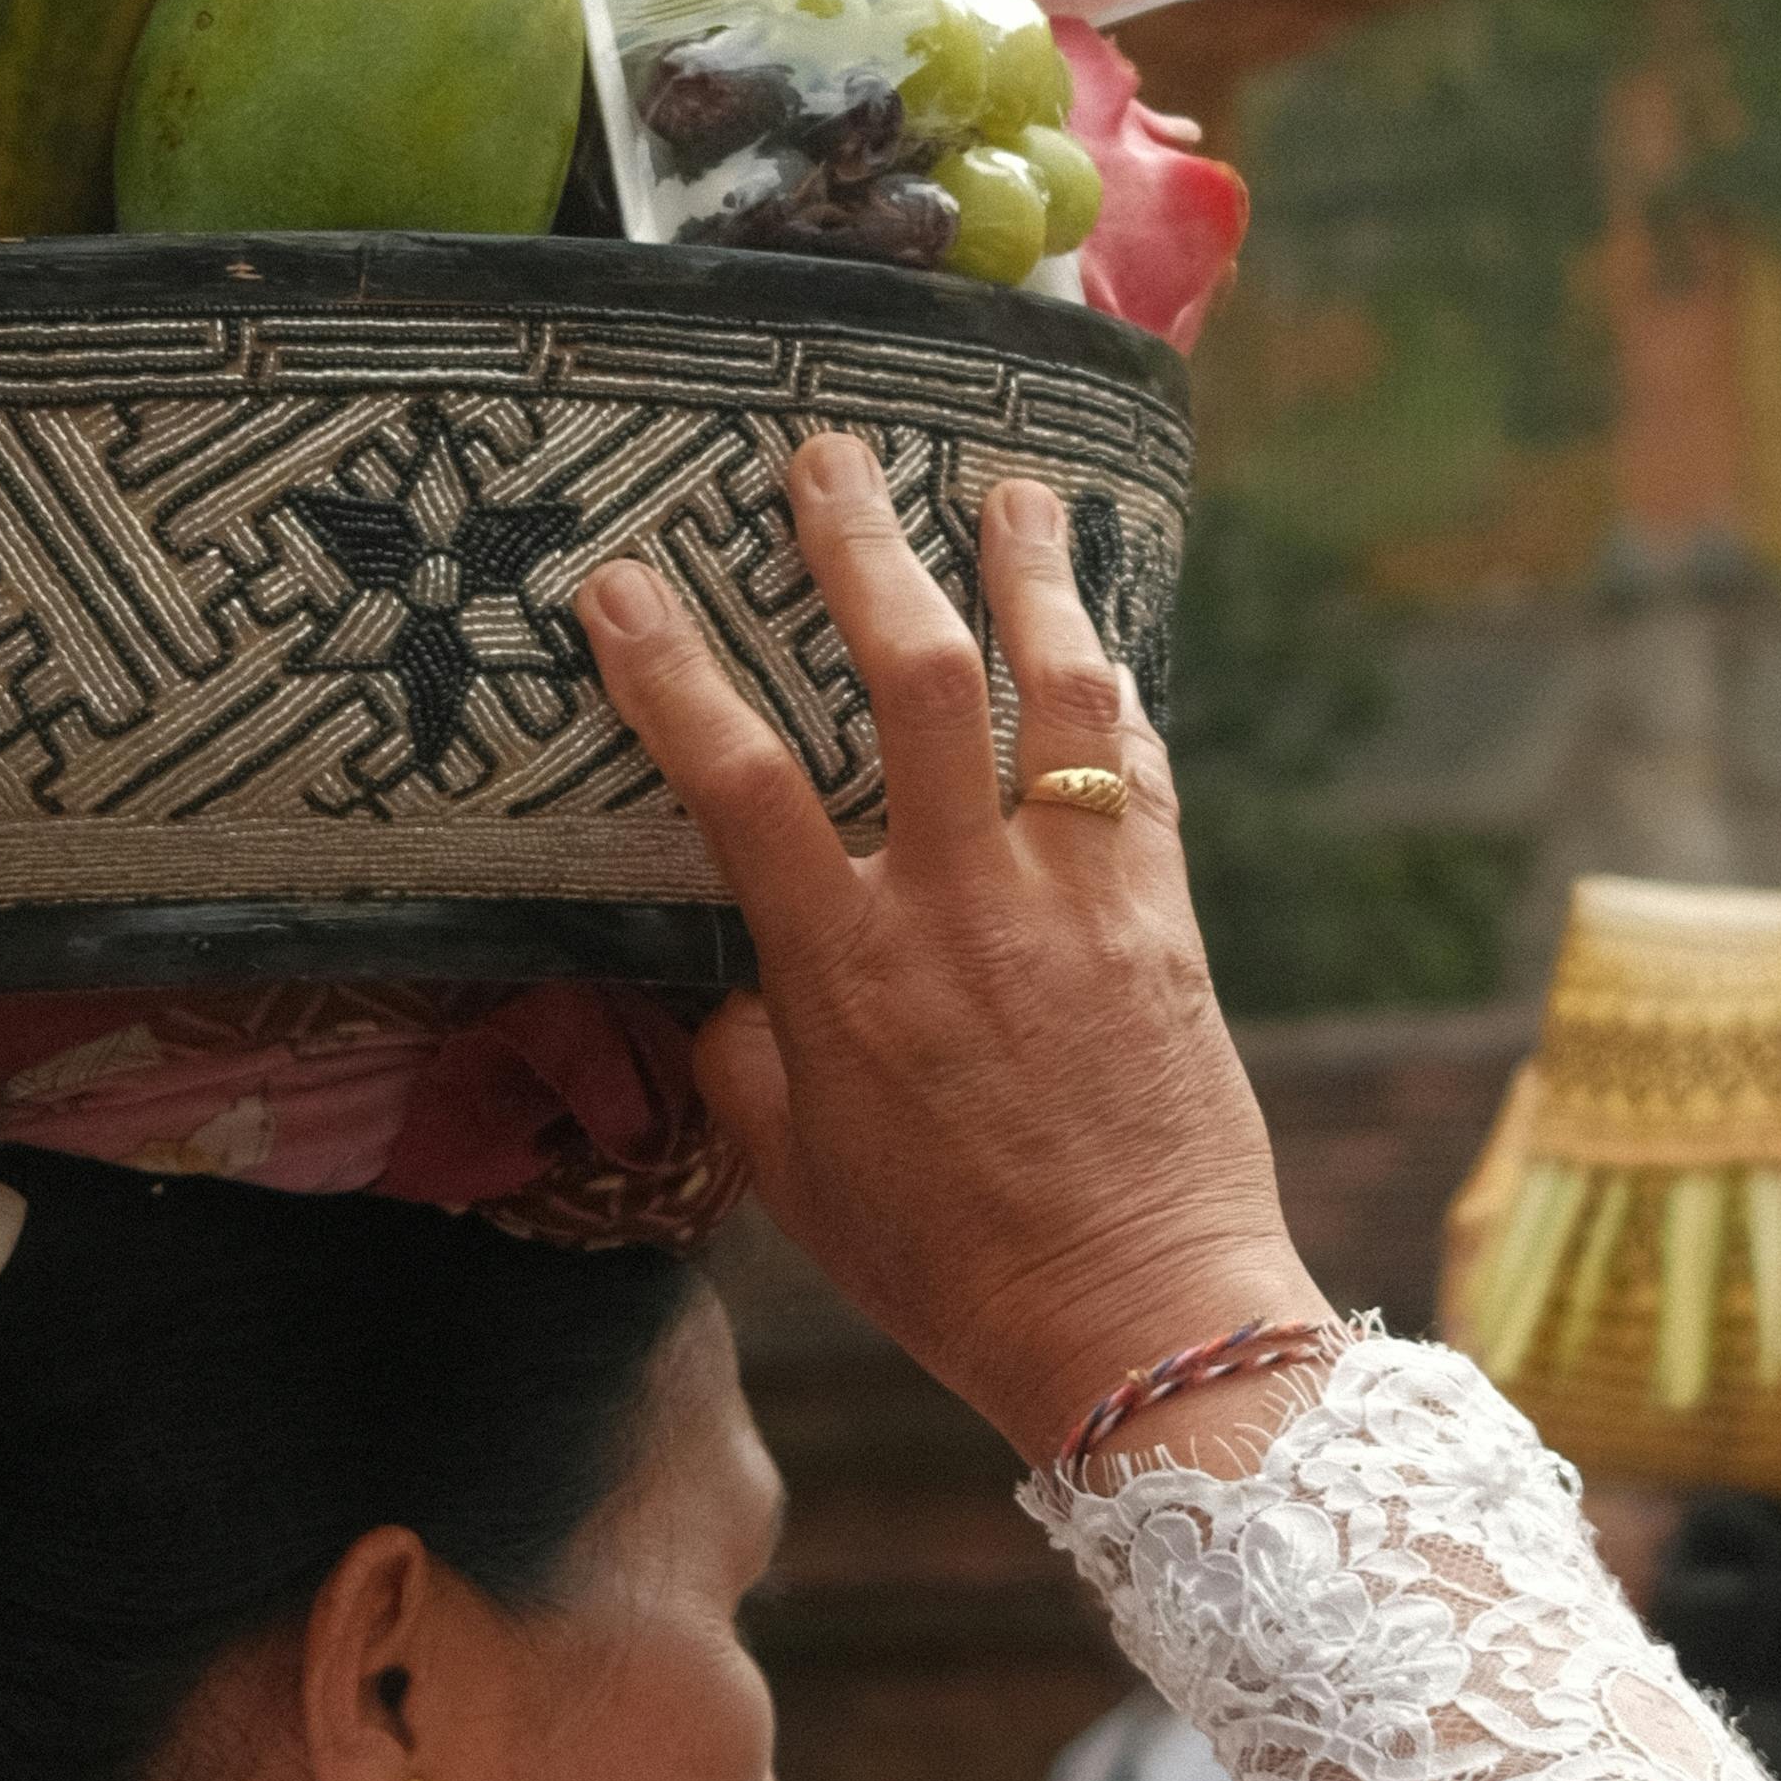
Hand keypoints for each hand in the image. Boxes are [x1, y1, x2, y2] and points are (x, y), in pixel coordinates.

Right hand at [579, 443, 1317, 1461]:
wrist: (1132, 1323)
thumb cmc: (945, 1266)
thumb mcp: (795, 1174)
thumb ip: (747, 1053)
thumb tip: (727, 978)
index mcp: (844, 970)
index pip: (734, 779)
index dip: (668, 670)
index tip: (617, 584)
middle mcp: (958, 906)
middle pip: (910, 678)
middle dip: (864, 550)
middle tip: (830, 458)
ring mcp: (1073, 898)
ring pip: (1057, 688)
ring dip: (1031, 572)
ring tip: (1012, 488)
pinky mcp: (1163, 916)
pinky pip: (1142, 767)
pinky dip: (1120, 690)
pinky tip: (1104, 639)